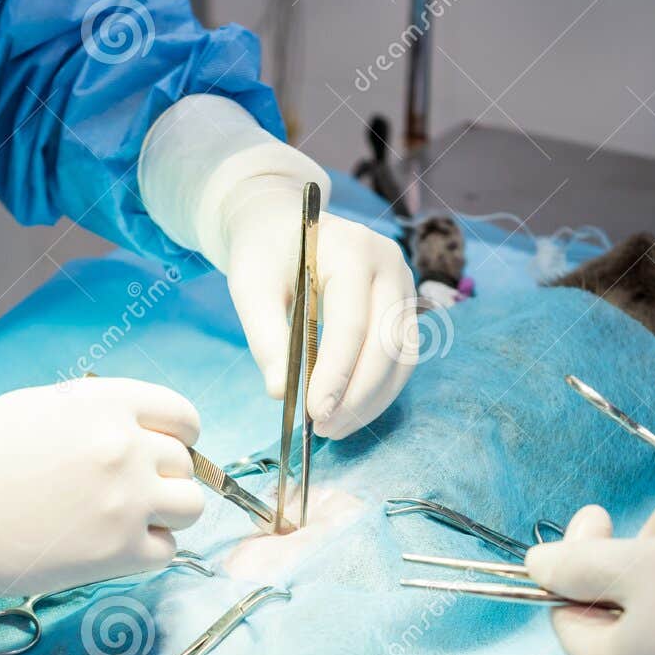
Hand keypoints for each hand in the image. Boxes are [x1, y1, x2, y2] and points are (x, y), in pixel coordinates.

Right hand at [0, 378, 206, 654]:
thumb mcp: (35, 406)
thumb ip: (94, 409)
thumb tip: (138, 425)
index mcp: (104, 403)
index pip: (181, 413)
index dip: (180, 434)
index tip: (170, 448)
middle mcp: (125, 446)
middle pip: (185, 463)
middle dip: (163, 477)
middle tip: (127, 493)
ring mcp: (127, 500)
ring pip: (190, 506)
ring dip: (167, 514)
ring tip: (129, 520)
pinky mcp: (120, 552)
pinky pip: (167, 550)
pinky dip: (147, 551)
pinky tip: (111, 547)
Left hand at [220, 179, 417, 439]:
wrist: (282, 225)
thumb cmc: (264, 254)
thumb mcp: (251, 287)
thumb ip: (265, 336)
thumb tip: (281, 393)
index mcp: (352, 249)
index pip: (352, 322)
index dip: (337, 373)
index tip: (317, 413)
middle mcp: (389, 264)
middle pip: (386, 343)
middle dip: (357, 394)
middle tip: (325, 430)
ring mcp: (404, 285)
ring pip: (402, 357)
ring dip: (372, 400)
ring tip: (335, 429)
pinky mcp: (404, 308)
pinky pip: (402, 358)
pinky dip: (379, 391)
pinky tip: (350, 412)